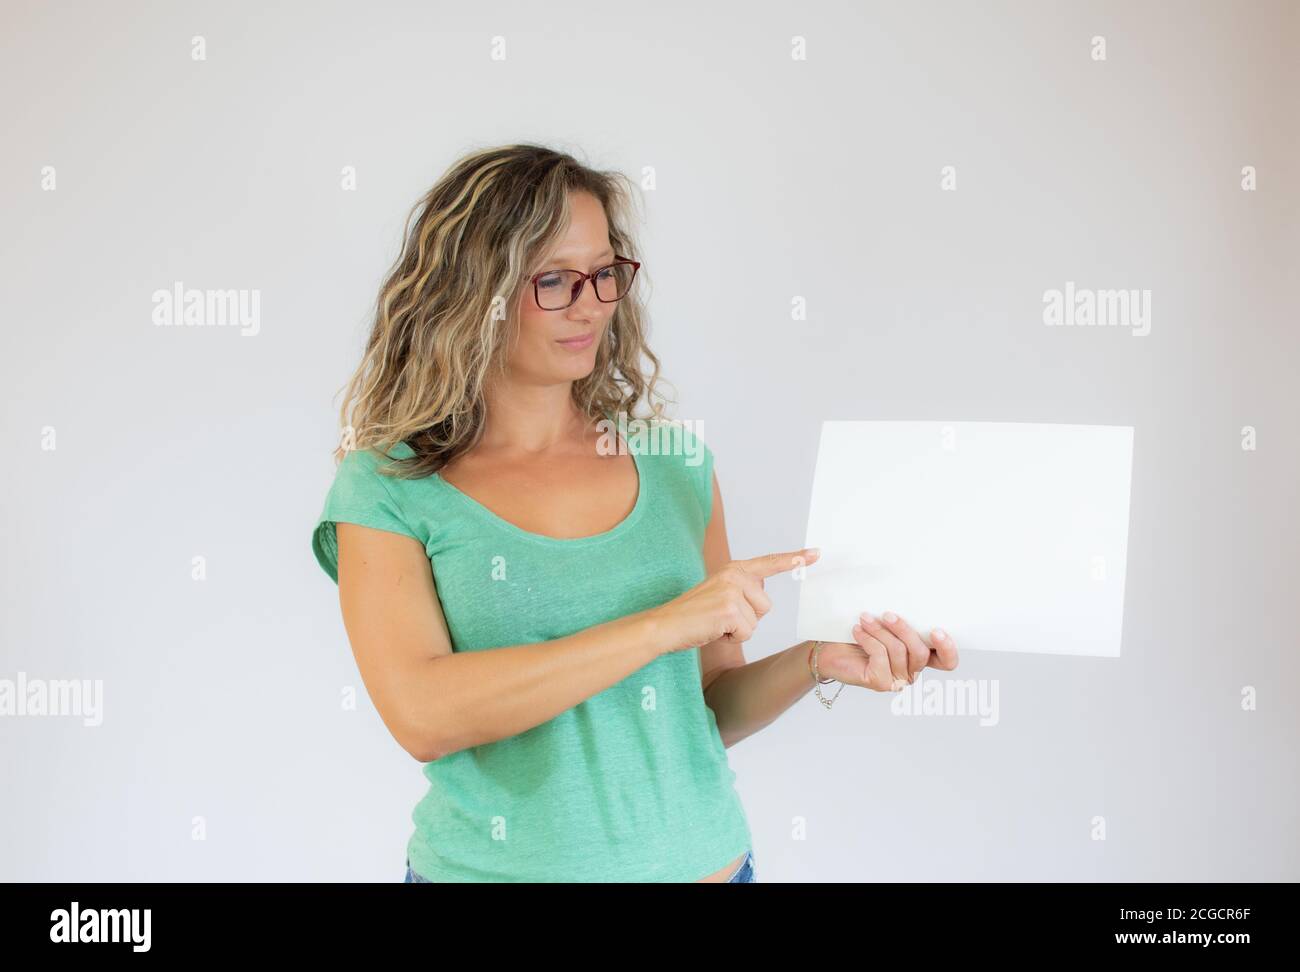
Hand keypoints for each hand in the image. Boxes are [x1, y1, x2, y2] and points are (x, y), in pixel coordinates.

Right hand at [646, 548, 820, 653]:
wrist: (666, 625)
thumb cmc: (693, 615)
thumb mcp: (720, 594)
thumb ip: (742, 590)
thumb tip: (762, 597)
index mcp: (733, 568)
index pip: (769, 562)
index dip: (794, 558)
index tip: (816, 553)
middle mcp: (734, 574)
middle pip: (766, 605)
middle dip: (748, 618)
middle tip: (721, 618)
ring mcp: (732, 591)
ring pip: (757, 620)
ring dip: (740, 629)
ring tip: (716, 623)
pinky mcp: (730, 609)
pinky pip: (747, 632)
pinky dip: (732, 638)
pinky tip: (714, 631)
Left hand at [812, 611, 958, 691]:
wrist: (830, 650)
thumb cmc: (860, 635)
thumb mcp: (886, 625)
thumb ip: (902, 621)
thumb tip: (912, 597)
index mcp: (919, 657)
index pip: (947, 661)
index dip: (948, 648)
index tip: (937, 630)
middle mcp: (911, 671)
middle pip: (920, 653)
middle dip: (904, 630)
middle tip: (888, 614)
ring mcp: (896, 679)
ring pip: (898, 651)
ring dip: (880, 631)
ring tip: (865, 618)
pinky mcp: (880, 682)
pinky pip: (880, 656)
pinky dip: (868, 639)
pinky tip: (857, 630)